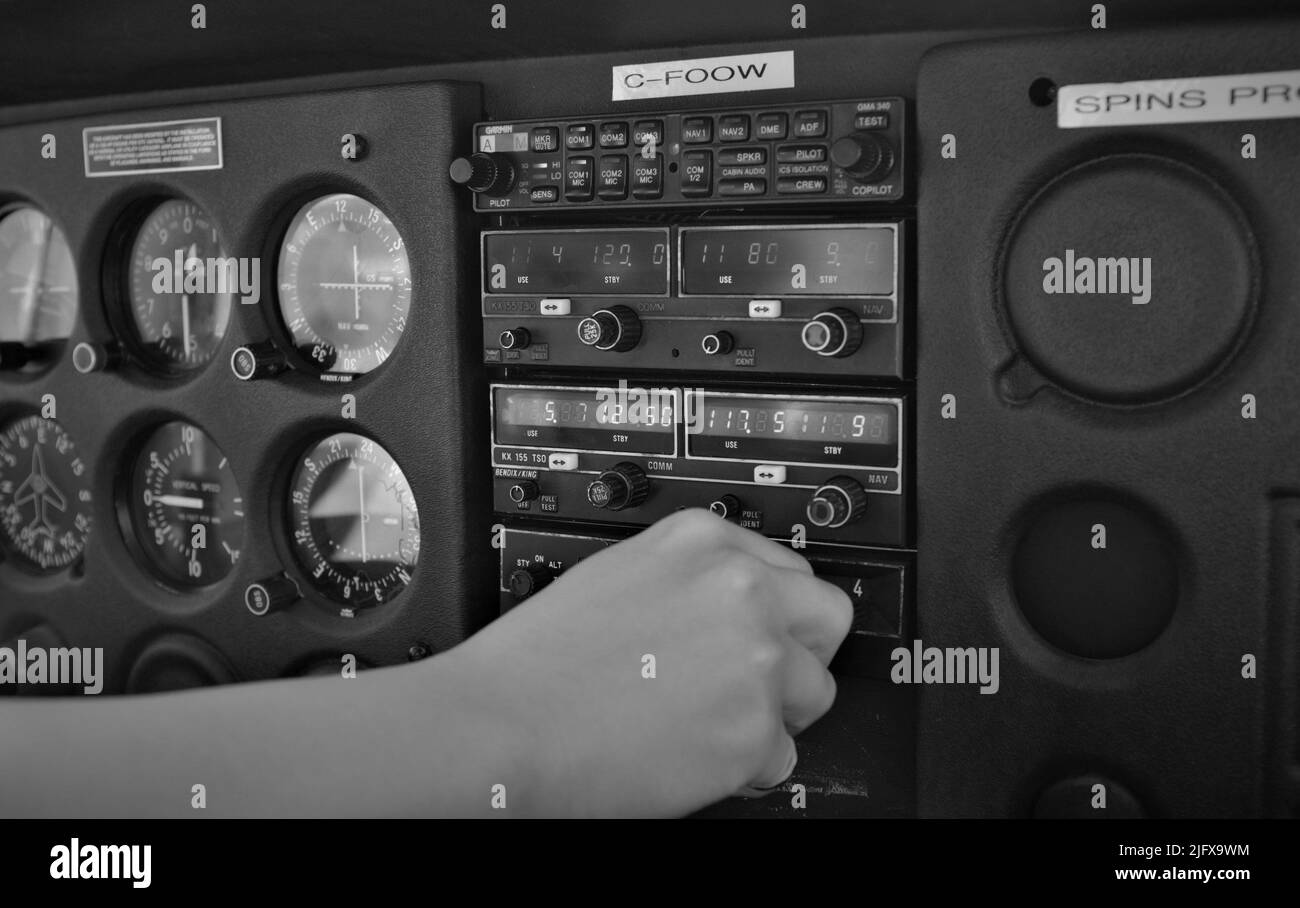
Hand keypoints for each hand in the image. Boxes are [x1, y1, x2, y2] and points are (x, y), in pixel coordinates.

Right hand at [450, 508, 852, 815]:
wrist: (502, 727)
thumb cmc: (538, 663)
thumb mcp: (619, 575)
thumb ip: (689, 578)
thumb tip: (732, 602)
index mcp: (702, 540)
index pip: (791, 568)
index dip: (776, 612)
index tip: (765, 633)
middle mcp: (739, 589)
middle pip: (828, 618)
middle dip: (800, 655)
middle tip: (757, 681)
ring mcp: (754, 659)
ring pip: (815, 693)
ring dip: (775, 715)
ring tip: (709, 723)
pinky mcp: (753, 731)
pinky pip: (783, 757)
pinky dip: (746, 767)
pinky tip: (692, 753)